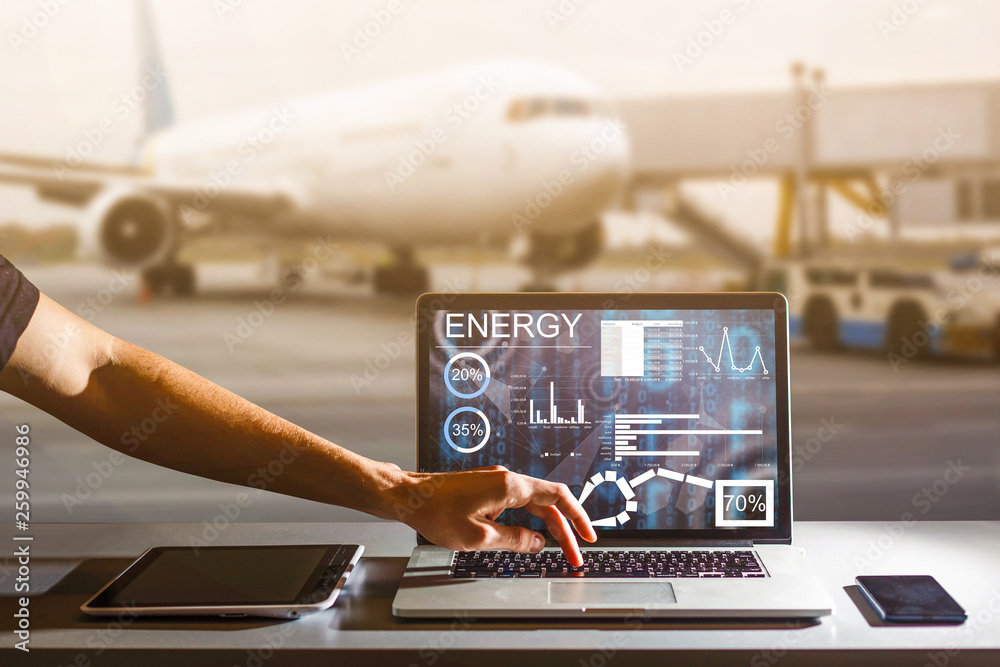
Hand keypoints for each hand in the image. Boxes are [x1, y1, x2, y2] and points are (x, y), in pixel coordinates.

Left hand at [389, 466, 596, 565]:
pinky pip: (517, 503)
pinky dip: (529, 519)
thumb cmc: (436, 513)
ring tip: (556, 549)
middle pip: (548, 502)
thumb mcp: (479, 537)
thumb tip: (538, 543)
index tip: (589, 536)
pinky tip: (528, 536)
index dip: (578, 517)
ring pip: (533, 503)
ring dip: (547, 525)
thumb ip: (514, 539)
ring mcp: (496, 482)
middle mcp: (506, 479)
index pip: (557, 496)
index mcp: (510, 486)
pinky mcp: (486, 488)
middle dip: (565, 529)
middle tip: (575, 555)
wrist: (408, 496)